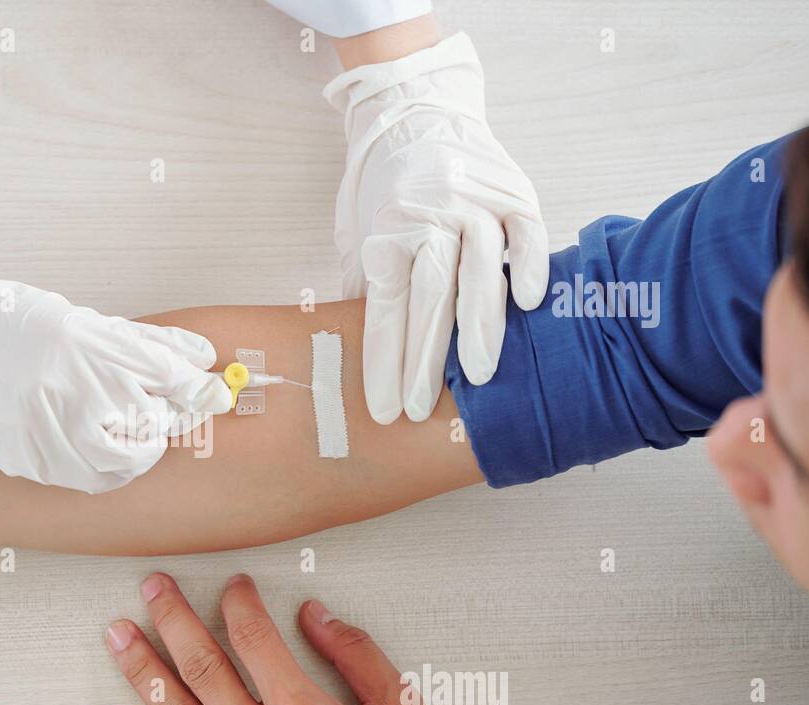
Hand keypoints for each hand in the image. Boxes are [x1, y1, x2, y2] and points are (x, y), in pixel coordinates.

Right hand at [0, 267, 232, 493]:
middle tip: (165, 405)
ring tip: (129, 427)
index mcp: (92, 346)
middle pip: (157, 418)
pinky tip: (99, 445)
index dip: (200, 386)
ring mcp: (55, 431)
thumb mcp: (80, 320)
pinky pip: (94, 477)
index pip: (170, 374)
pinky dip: (109, 466)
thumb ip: (144, 342)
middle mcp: (78, 390)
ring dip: (142, 446)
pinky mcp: (37, 461)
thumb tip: (200, 356)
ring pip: (131, 458)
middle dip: (169, 414)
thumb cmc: (10, 326)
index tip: (216, 391)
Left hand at [325, 32, 548, 423]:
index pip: (385, 307)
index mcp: (385, 231)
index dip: (384, 361)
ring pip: (478, 268)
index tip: (384, 409)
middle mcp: (428, 214)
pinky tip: (529, 304)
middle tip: (424, 408)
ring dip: (480, 326)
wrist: (415, 113)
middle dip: (425, 359)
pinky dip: (529, 265)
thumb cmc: (383, 192)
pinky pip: (526, 231)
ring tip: (479, 376)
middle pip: (429, 296)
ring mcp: (474, 200)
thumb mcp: (357, 237)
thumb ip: (366, 289)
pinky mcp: (514, 189)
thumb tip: (364, 356)